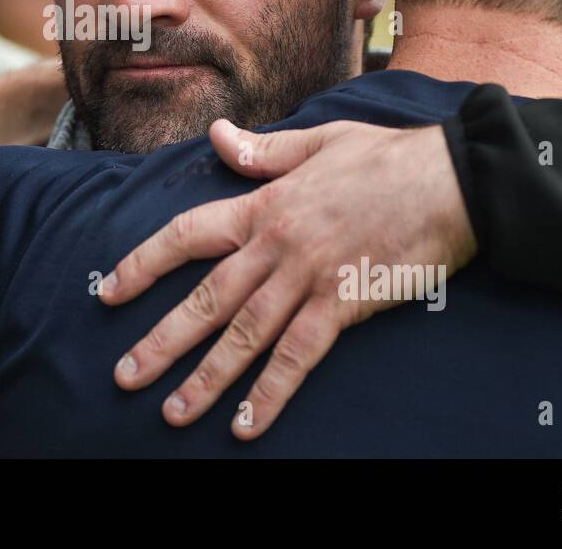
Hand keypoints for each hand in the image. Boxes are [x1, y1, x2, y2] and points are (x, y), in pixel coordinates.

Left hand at [99, 118, 476, 438]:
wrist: (452, 180)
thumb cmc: (387, 158)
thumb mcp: (317, 141)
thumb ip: (262, 149)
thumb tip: (216, 134)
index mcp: (264, 204)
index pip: (186, 235)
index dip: (144, 263)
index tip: (110, 290)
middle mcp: (276, 245)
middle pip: (206, 299)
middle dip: (161, 340)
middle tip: (124, 376)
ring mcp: (308, 278)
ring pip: (244, 335)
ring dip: (206, 378)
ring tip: (172, 413)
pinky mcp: (344, 305)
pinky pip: (298, 357)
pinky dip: (270, 393)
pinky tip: (245, 426)